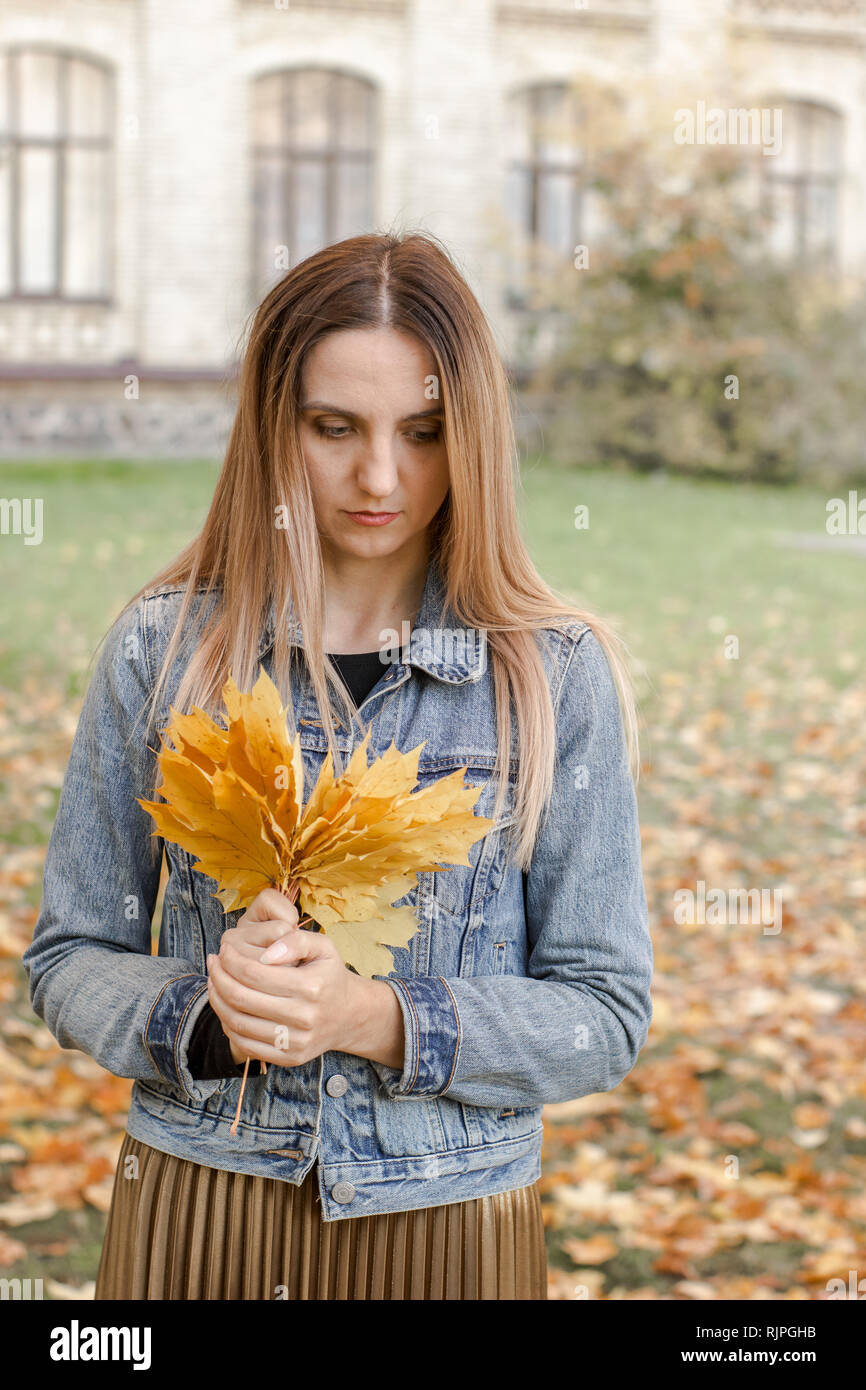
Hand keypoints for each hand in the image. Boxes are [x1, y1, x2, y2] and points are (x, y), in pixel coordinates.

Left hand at [206, 886, 363, 1068]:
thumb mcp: (323, 947)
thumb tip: (266, 953)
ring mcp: (295, 1042)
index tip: (223, 950)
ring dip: (217, 1000)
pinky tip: (225, 1006)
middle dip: (219, 977)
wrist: (348, 1015)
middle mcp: (304, 1018)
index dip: (232, 960)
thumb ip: (295, 941)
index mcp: (311, 987)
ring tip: (213, 982)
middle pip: (242, 998)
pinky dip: (227, 1024)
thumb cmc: (329, 976)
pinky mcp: (288, 1059)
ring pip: (238, 1022)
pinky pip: (245, 1044)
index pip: (255, 973)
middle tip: (212, 964)